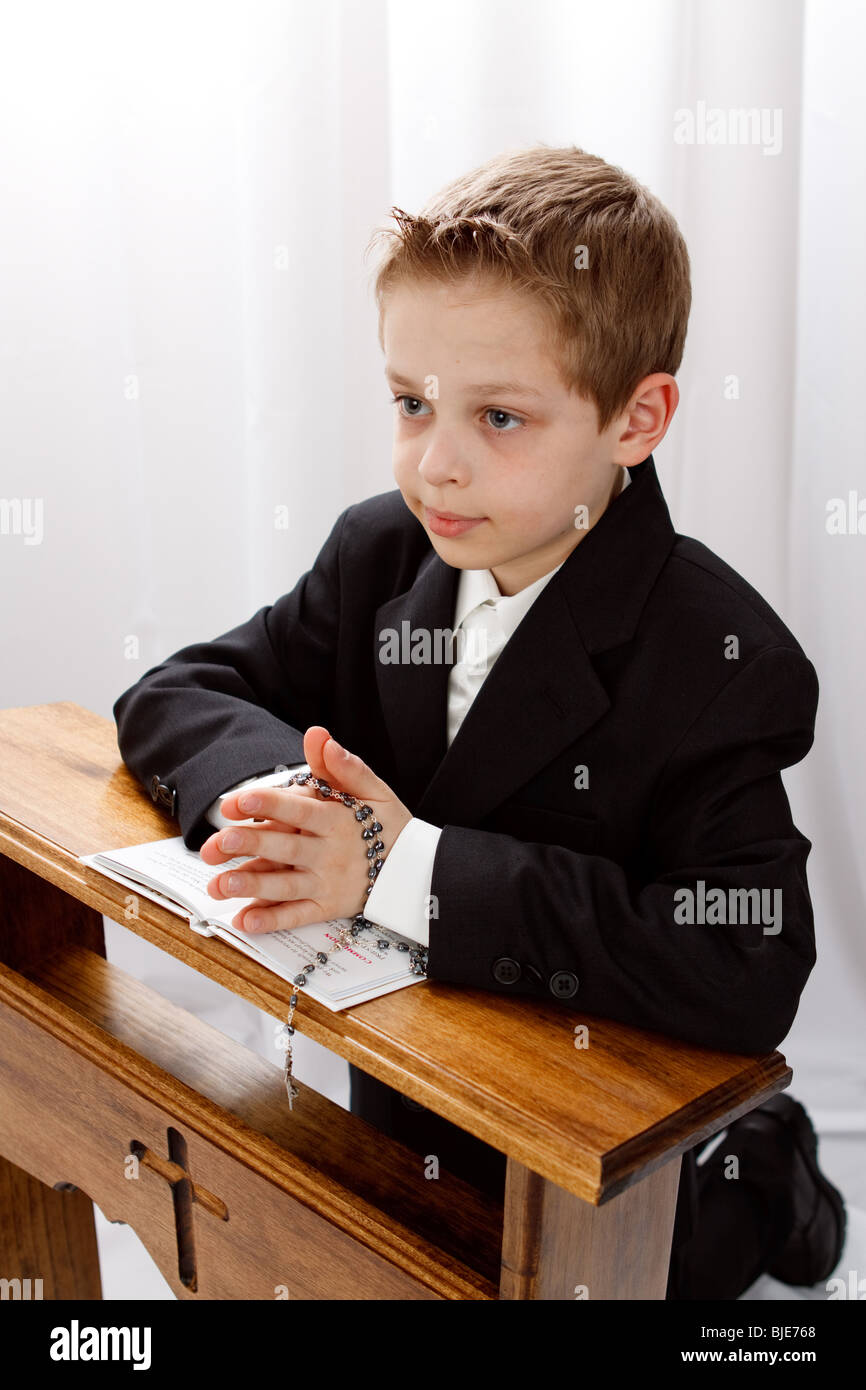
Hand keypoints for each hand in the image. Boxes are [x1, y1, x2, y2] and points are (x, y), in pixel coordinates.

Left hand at [199, 726, 412, 932]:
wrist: (414, 871)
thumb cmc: (389, 826)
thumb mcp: (375, 791)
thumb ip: (345, 766)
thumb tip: (319, 737)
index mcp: (338, 821)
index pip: (300, 809)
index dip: (270, 804)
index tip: (239, 800)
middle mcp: (330, 854)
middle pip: (286, 848)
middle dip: (251, 845)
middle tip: (219, 842)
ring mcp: (327, 884)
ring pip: (285, 885)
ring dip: (252, 886)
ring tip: (219, 884)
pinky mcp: (327, 908)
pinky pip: (297, 916)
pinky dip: (271, 920)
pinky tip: (244, 919)